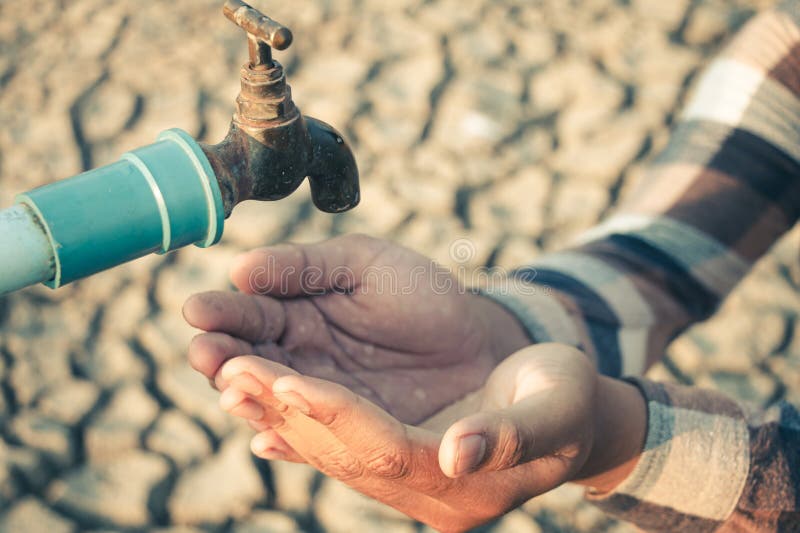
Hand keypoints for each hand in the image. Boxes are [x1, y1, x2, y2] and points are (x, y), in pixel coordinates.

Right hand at [183, 234, 528, 423]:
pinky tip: (268, 442)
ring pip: (270, 402)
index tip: (197, 310)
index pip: (249, 312)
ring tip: (231, 391)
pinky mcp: (345, 434)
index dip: (222, 311)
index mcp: (296, 311)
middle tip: (206, 354)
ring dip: (246, 398)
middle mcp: (298, 358)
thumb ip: (304, 266)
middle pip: (247, 361)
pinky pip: (309, 439)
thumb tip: (240, 267)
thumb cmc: (420, 293)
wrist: (477, 344)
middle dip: (221, 357)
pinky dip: (287, 442)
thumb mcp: (364, 264)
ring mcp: (319, 398)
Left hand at [215, 343, 645, 532]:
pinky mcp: (399, 459)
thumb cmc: (567, 399)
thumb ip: (512, 434)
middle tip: (226, 366)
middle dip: (284, 408)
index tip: (285, 378)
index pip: (383, 447)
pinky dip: (299, 431)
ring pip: (330, 449)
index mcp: (459, 478)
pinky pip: (339, 448)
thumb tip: (458, 454)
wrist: (570, 415)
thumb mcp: (557, 407)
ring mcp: (408, 480)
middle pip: (341, 451)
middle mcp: (423, 490)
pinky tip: (260, 419)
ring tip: (227, 376)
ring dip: (278, 413)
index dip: (335, 415)